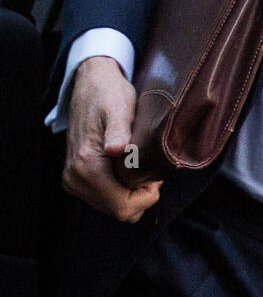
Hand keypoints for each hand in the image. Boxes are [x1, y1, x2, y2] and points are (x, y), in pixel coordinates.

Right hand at [62, 55, 161, 222]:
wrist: (90, 84)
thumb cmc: (109, 94)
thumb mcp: (120, 107)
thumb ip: (119, 131)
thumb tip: (117, 150)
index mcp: (86, 166)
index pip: (123, 208)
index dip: (147, 196)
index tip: (155, 174)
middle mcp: (75, 179)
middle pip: (120, 212)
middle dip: (141, 195)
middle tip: (148, 166)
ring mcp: (73, 181)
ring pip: (113, 208)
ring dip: (131, 192)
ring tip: (137, 163)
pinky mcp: (76, 179)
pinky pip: (106, 199)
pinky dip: (121, 188)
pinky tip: (126, 166)